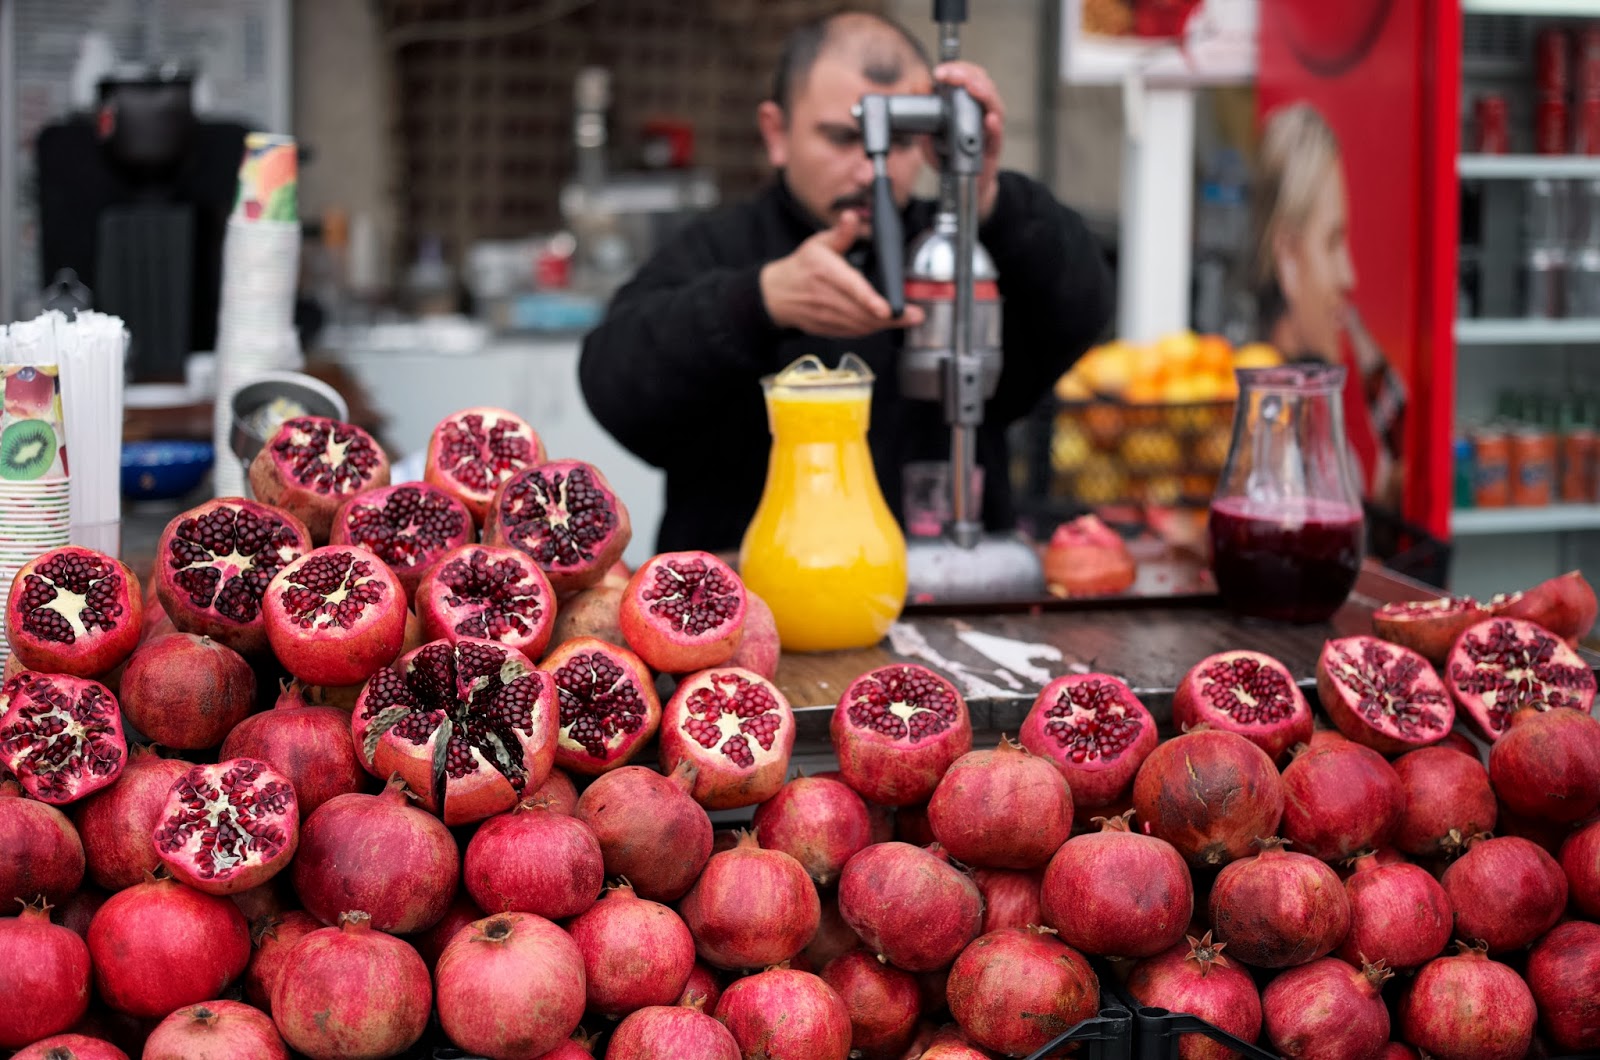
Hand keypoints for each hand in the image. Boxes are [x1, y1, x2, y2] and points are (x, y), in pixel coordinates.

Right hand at [759, 211, 925, 336]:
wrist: (777, 295)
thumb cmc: (802, 268)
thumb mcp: (818, 244)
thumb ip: (841, 233)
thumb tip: (852, 217)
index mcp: (825, 272)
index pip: (850, 288)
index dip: (869, 300)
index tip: (886, 309)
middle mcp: (824, 296)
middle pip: (861, 312)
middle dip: (891, 317)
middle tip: (914, 316)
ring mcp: (825, 316)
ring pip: (859, 325)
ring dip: (883, 325)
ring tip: (905, 319)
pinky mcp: (827, 329)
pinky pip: (853, 332)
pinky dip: (870, 329)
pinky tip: (883, 323)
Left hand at [931, 61, 1005, 220]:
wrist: (965, 185)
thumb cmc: (951, 158)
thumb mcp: (929, 134)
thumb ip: (923, 115)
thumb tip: (917, 89)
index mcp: (967, 105)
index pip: (968, 77)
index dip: (956, 69)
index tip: (940, 72)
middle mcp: (981, 113)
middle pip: (983, 84)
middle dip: (967, 75)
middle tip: (951, 75)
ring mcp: (989, 130)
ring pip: (994, 104)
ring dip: (984, 92)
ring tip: (971, 86)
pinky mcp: (993, 148)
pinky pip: (997, 135)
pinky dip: (994, 126)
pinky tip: (989, 119)